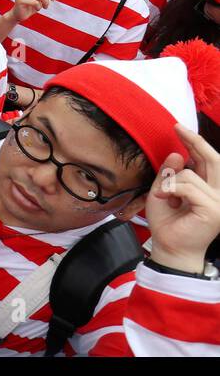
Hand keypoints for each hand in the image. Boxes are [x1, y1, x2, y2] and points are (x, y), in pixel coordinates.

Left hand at [146, 127, 219, 273]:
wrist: (168, 247)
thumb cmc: (167, 223)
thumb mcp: (162, 191)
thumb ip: (169, 173)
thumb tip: (177, 153)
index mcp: (209, 188)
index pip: (208, 160)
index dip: (196, 142)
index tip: (179, 128)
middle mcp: (219, 193)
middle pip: (213, 160)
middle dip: (194, 142)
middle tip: (177, 129)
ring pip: (191, 174)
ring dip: (170, 181)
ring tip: (163, 196)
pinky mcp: (214, 209)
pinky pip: (188, 187)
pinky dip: (171, 189)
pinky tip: (165, 199)